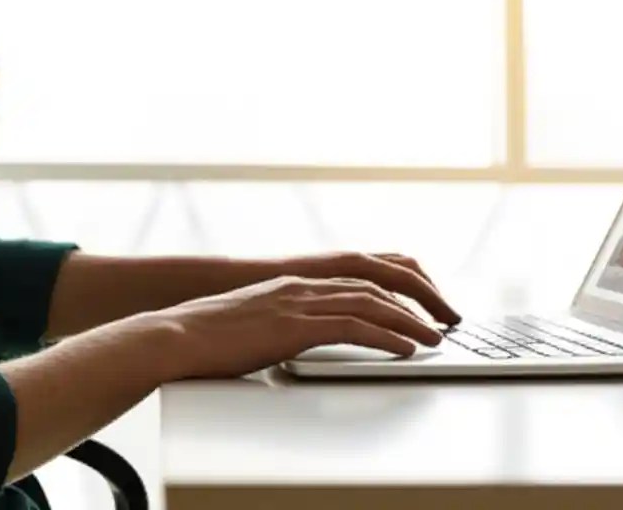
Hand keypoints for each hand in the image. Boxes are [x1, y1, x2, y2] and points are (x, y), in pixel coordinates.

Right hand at [153, 275, 446, 379]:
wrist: (176, 334)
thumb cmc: (208, 336)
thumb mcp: (257, 322)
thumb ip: (284, 323)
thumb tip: (299, 339)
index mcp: (298, 281)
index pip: (363, 274)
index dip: (399, 286)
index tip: (424, 302)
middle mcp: (305, 284)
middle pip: (377, 282)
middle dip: (418, 299)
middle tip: (446, 318)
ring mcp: (300, 302)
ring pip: (372, 303)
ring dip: (411, 321)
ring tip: (436, 338)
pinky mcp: (295, 325)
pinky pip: (355, 326)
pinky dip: (387, 337)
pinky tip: (406, 349)